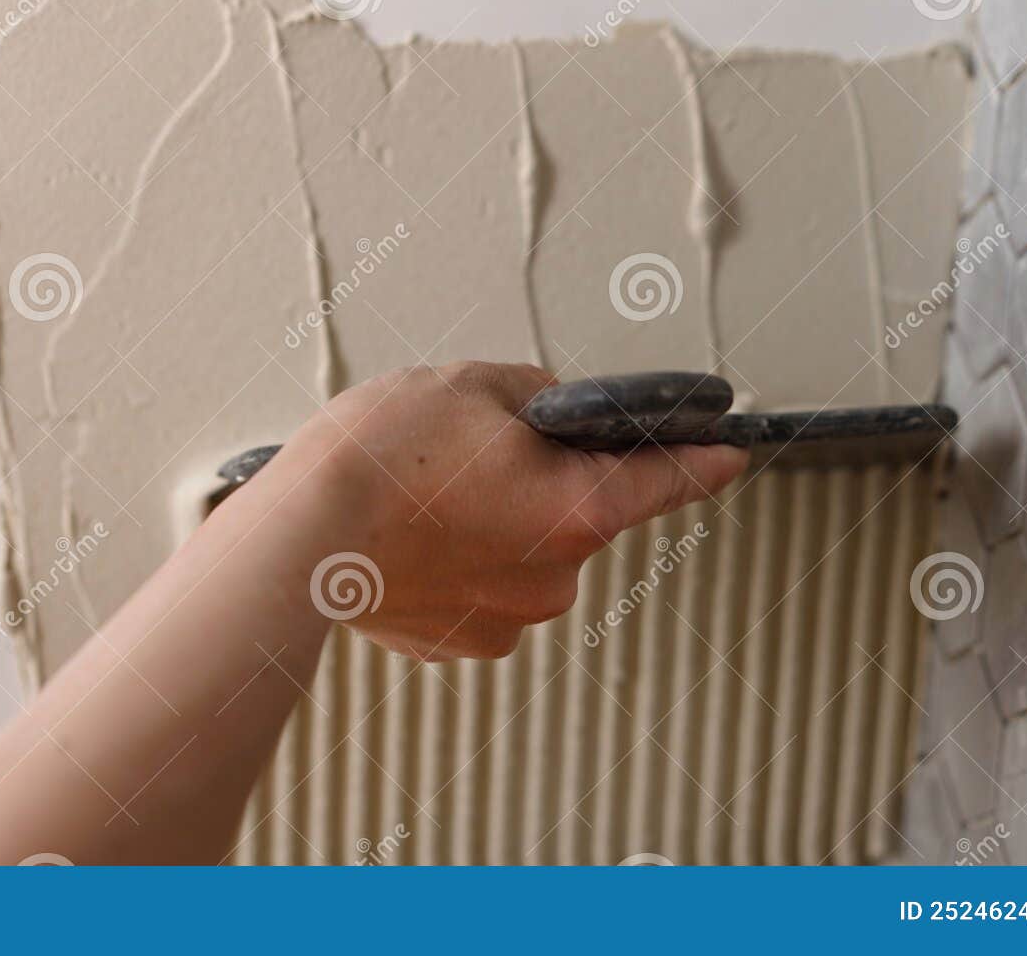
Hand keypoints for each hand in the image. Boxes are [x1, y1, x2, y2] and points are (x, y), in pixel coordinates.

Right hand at [214, 362, 747, 660]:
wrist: (296, 540)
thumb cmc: (377, 457)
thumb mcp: (473, 384)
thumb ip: (538, 396)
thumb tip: (551, 416)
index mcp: (580, 508)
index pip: (673, 478)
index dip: (704, 457)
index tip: (730, 451)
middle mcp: (558, 577)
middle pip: (582, 512)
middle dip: (547, 480)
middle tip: (479, 452)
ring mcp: (511, 619)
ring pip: (528, 553)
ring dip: (501, 524)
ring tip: (430, 495)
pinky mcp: (465, 643)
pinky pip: (484, 590)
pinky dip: (463, 563)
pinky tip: (414, 536)